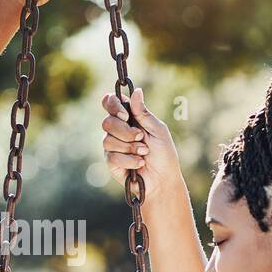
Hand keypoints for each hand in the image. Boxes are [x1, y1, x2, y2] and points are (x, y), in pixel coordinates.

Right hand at [100, 87, 181, 204]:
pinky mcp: (111, 162)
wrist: (162, 180)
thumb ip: (144, 112)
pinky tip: (139, 164)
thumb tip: (136, 91)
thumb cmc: (164, 154)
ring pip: (108, 139)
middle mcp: (118, 130)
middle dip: (126, 131)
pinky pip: (112, 156)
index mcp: (129, 118)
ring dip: (130, 147)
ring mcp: (113, 146)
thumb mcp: (158, 130)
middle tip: (141, 137)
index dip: (112, 105)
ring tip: (144, 153)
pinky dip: (129, 160)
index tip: (125, 115)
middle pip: (107, 121)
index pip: (110, 103)